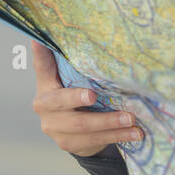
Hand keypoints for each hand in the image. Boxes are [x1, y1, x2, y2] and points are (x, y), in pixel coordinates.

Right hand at [30, 41, 144, 156]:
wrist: (74, 132)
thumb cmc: (75, 95)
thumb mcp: (71, 79)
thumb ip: (71, 62)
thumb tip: (82, 31)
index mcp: (45, 84)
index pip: (42, 67)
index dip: (40, 56)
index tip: (39, 42)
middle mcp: (44, 106)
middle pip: (61, 102)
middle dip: (78, 99)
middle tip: (94, 96)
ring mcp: (55, 127)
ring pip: (84, 126)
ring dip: (110, 122)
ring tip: (131, 119)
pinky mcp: (68, 143)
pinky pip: (95, 140)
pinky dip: (118, 136)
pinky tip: (134, 133)